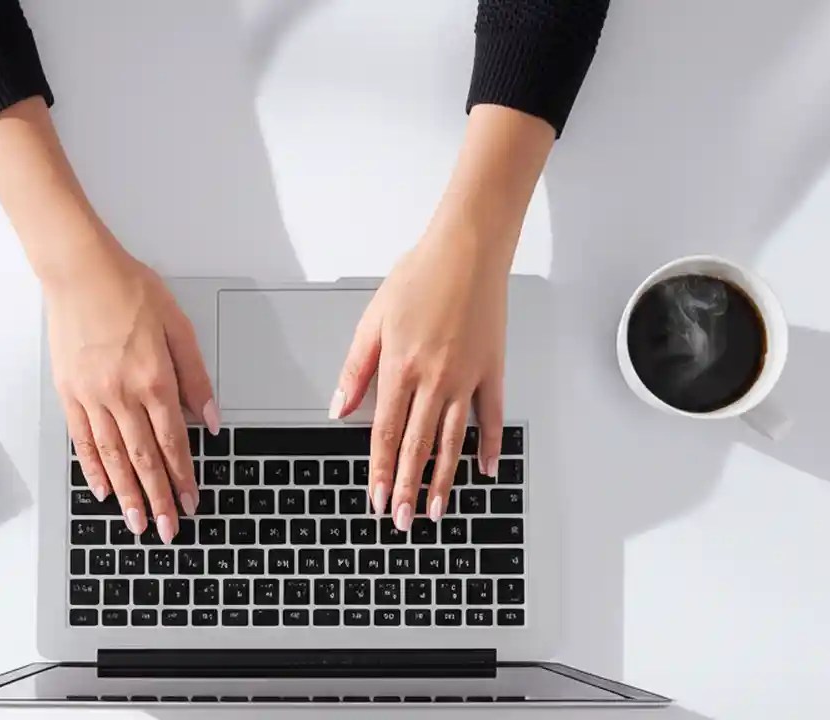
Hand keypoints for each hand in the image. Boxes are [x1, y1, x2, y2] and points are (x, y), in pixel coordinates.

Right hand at [46, 245, 218, 541]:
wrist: (79, 271)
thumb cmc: (129, 289)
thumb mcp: (178, 326)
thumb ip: (196, 377)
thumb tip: (211, 420)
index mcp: (154, 378)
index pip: (174, 442)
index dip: (184, 477)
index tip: (191, 503)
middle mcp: (122, 394)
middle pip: (144, 458)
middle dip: (158, 498)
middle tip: (167, 530)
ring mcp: (92, 396)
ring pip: (112, 457)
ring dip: (127, 494)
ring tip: (135, 523)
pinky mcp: (69, 392)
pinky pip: (82, 439)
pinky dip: (92, 468)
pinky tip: (102, 490)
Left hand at [331, 228, 510, 530]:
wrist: (468, 249)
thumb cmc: (420, 276)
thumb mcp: (372, 320)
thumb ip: (355, 369)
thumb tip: (337, 407)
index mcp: (399, 369)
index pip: (384, 434)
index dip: (378, 471)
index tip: (374, 497)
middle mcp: (433, 380)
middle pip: (416, 447)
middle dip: (405, 488)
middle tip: (400, 520)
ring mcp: (466, 378)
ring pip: (452, 442)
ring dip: (442, 481)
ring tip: (435, 510)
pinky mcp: (493, 370)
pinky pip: (492, 418)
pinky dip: (489, 447)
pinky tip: (484, 470)